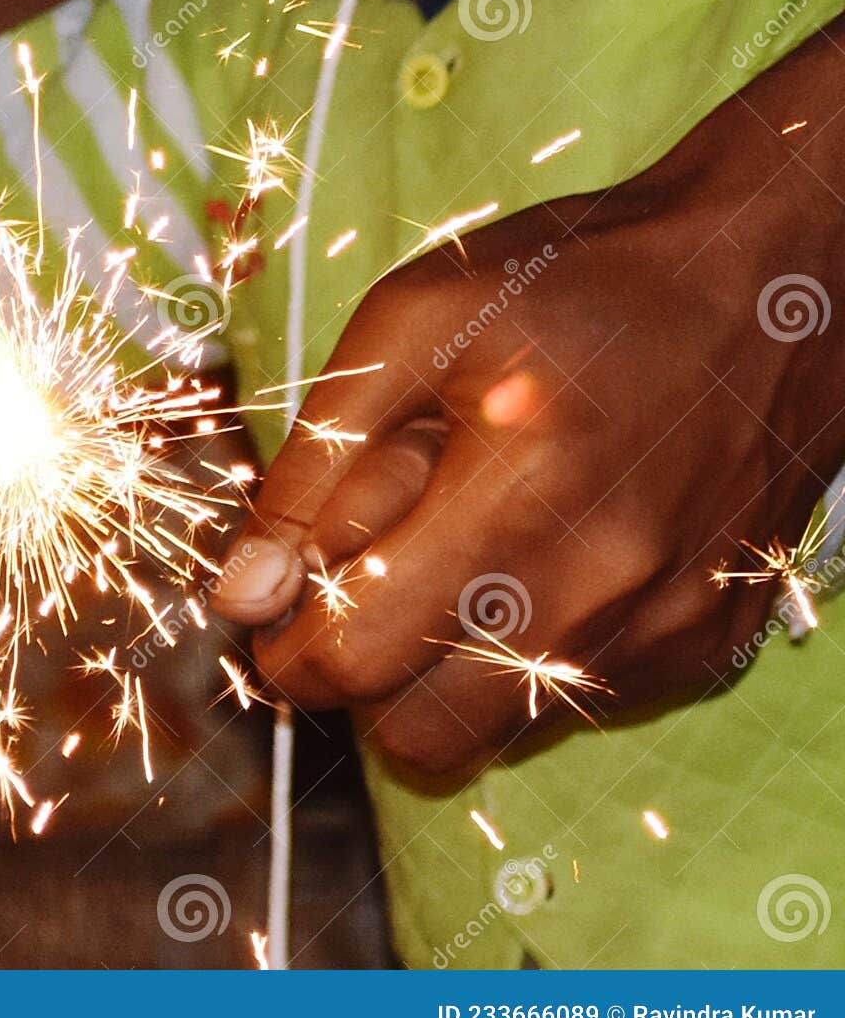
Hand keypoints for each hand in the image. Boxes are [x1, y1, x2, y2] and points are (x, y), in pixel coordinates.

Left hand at [211, 43, 844, 773]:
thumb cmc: (580, 282)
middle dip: (355, 680)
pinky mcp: (702, 644)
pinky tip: (535, 566)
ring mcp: (660, 630)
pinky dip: (523, 664)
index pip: (352, 659)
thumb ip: (314, 464)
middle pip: (414, 734)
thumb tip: (241, 595)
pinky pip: (571, 706)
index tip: (276, 609)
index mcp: (515, 494)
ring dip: (434, 682)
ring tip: (444, 570)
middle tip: (354, 595)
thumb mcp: (415, 323)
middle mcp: (598, 588)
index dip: (285, 651)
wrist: (776, 280)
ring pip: (490, 737)